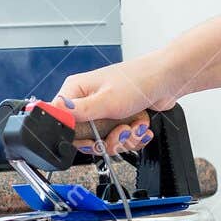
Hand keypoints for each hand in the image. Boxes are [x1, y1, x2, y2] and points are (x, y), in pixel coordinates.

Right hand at [54, 50, 179, 155]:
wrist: (169, 79)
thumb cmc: (139, 80)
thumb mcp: (105, 100)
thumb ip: (77, 111)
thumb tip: (51, 113)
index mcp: (76, 91)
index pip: (62, 122)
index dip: (77, 137)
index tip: (93, 139)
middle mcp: (88, 101)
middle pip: (85, 137)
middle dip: (106, 140)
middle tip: (120, 132)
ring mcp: (104, 111)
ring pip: (104, 141)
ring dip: (124, 138)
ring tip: (134, 126)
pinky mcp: (119, 118)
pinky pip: (119, 139)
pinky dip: (132, 137)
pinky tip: (140, 126)